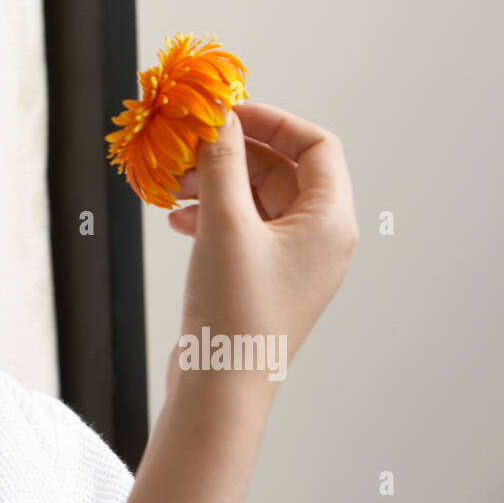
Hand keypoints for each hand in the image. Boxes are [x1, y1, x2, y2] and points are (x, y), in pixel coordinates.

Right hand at [161, 100, 357, 393]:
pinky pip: (242, 229)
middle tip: (189, 147)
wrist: (220, 390)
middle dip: (232, 154)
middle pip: (282, 170)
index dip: (272, 120)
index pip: (316, 146)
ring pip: (256, 200)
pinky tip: (178, 219)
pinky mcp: (263, 281)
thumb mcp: (225, 224)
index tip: (227, 112)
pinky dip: (211, 215)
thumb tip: (219, 117)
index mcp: (329, 222)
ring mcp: (291, 263)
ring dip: (215, 184)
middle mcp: (319, 240)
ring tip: (174, 185)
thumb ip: (222, 162)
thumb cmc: (235, 312)